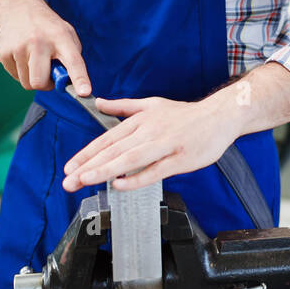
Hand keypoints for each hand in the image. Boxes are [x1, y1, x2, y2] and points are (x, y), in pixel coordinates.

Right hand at [0, 0, 91, 94]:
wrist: (18, 8)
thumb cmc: (48, 28)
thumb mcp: (67, 35)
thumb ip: (72, 58)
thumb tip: (68, 83)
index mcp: (61, 38)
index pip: (73, 62)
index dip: (80, 79)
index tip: (84, 93)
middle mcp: (39, 42)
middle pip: (39, 82)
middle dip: (45, 84)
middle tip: (48, 73)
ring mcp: (19, 47)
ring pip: (27, 82)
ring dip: (33, 77)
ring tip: (35, 59)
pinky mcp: (4, 52)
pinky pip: (16, 76)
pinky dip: (21, 71)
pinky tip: (23, 55)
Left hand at [61, 96, 239, 191]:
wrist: (220, 115)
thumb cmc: (186, 115)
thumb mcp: (151, 104)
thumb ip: (123, 106)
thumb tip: (99, 103)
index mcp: (140, 120)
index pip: (107, 139)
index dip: (86, 154)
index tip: (69, 167)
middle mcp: (149, 131)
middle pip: (114, 151)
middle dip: (88, 167)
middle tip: (68, 181)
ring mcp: (165, 145)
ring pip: (130, 159)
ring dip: (105, 170)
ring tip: (84, 181)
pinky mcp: (181, 159)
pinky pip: (155, 170)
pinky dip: (136, 178)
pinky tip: (119, 185)